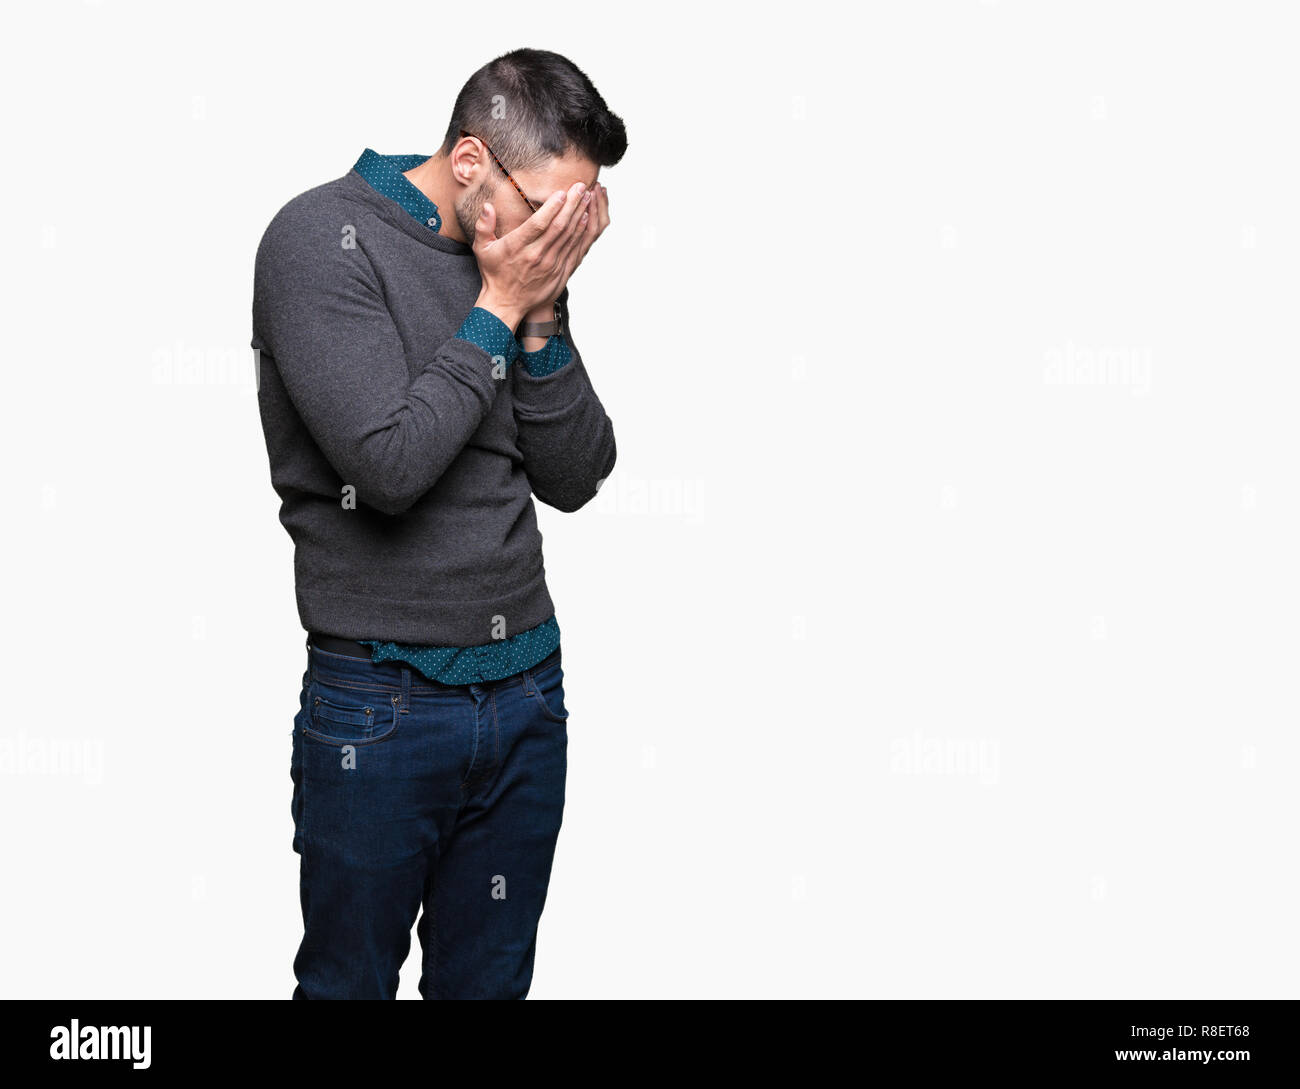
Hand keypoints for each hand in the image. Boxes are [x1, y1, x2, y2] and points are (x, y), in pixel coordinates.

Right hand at [472, 181, 594, 329]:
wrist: (506, 303)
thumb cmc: (494, 274)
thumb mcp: (481, 249)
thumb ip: (483, 226)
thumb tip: (487, 206)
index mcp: (517, 248)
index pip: (538, 224)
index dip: (552, 208)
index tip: (562, 192)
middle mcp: (536, 256)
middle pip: (559, 227)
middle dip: (572, 204)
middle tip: (580, 186)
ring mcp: (550, 266)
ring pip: (569, 237)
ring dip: (580, 215)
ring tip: (586, 196)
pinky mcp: (560, 273)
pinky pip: (574, 250)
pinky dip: (581, 233)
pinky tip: (586, 219)